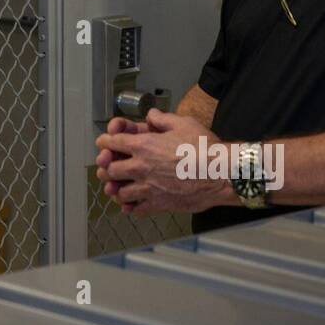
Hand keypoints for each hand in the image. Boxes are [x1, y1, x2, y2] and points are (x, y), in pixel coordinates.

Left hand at [94, 109, 229, 214]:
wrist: (222, 173)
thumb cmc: (204, 148)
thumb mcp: (182, 123)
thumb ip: (162, 118)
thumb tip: (151, 115)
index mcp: (144, 145)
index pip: (112, 142)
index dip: (104, 142)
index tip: (103, 143)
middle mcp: (141, 167)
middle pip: (110, 170)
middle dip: (106, 167)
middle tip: (107, 167)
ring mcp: (149, 188)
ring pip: (120, 192)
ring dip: (117, 189)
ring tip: (118, 188)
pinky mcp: (159, 204)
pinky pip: (137, 209)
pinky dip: (132, 207)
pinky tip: (132, 205)